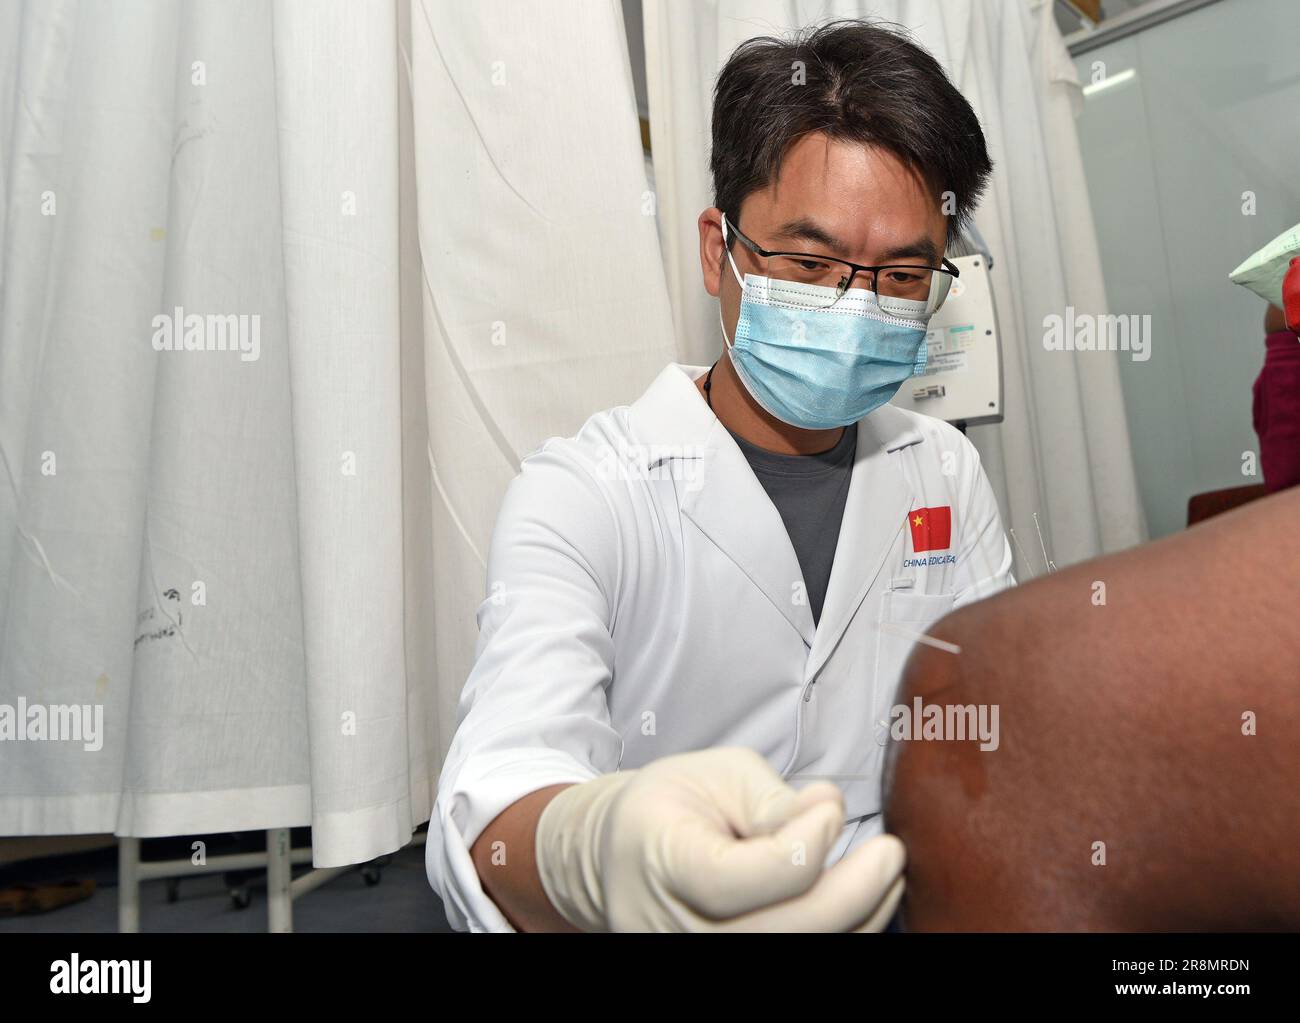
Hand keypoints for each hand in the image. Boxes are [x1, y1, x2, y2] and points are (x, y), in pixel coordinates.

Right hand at [534, 746, 905, 931]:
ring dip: (860, 919)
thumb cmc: (671, 807)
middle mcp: (675, 929)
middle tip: (890, 852)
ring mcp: (696, 960)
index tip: (828, 807)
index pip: (746, 877)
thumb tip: (828, 811)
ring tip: (884, 874)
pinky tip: (864, 903)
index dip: (804, 843)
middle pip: (786, 930)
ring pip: (802, 955)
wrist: (620, 858)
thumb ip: (772, 798)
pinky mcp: (724, 971)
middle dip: (853, 892)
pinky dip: (844, 935)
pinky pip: (800, 961)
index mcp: (663, 862)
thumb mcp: (713, 775)